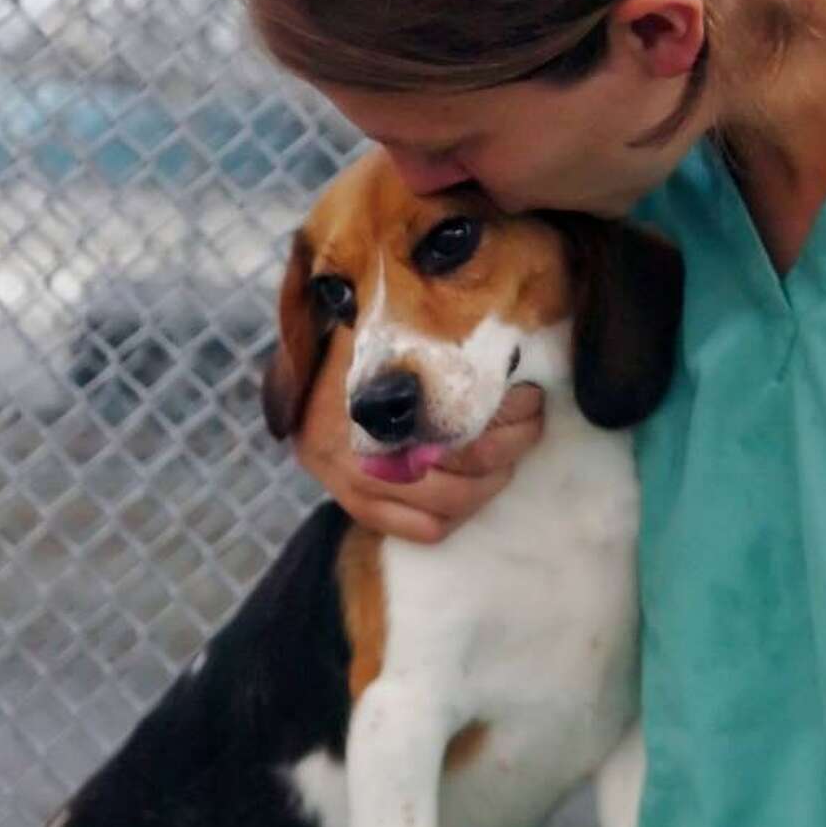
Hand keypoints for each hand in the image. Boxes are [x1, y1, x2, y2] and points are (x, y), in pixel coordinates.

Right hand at [295, 343, 543, 543]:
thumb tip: (462, 297)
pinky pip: (426, 529)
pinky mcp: (359, 509)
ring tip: (511, 452)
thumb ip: (408, 326)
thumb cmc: (348, 349)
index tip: (531, 393)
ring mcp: (357, 484)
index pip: (457, 419)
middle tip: (531, 418)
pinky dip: (460, 513)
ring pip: (454, 502)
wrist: (294, 391)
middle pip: (466, 462)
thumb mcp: (374, 325)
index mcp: (368, 398)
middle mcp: (361, 447)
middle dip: (513, 440)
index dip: (506, 410)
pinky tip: (476, 485)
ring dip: (495, 479)